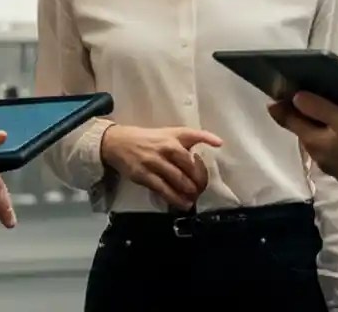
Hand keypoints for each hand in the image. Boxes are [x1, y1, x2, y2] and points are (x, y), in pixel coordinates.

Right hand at [100, 125, 223, 209]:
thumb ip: (191, 138)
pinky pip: (163, 190)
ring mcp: (154, 162)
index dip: (207, 141)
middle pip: (190, 166)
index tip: (218, 149)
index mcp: (174, 136)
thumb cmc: (148, 138)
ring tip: (194, 199)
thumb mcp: (169, 133)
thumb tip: (219, 143)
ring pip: (178, 180)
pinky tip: (182, 204)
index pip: (194, 136)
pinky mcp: (144, 175)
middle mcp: (166, 147)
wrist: (118, 142)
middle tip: (202, 189)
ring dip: (189, 192)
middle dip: (199, 181)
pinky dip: (174, 199)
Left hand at [269, 92, 337, 199]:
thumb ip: (318, 109)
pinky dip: (334, 142)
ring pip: (320, 144)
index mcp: (313, 142)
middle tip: (306, 98)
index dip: (281, 107)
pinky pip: (335, 153)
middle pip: (304, 133)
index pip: (289, 121)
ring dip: (320, 130)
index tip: (277, 93)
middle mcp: (318, 158)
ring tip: (330, 114)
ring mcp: (334, 169)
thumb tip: (292, 98)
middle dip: (302, 117)